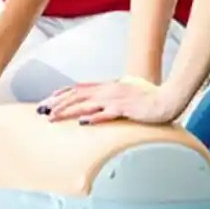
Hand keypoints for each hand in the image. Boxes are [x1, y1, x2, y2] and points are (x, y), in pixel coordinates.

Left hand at [36, 77, 180, 125]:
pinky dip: (94, 118)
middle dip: (57, 103)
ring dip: (68, 111)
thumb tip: (101, 100)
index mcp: (107, 86)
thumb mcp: (126, 91)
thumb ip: (112, 95)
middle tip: (41, 110)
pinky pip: (107, 114)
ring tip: (53, 117)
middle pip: (77, 95)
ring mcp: (116, 100)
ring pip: (86, 105)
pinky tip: (83, 122)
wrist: (167, 100)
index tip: (48, 100)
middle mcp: (108, 90)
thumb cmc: (148, 97)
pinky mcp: (126, 109)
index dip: (62, 93)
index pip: (79, 88)